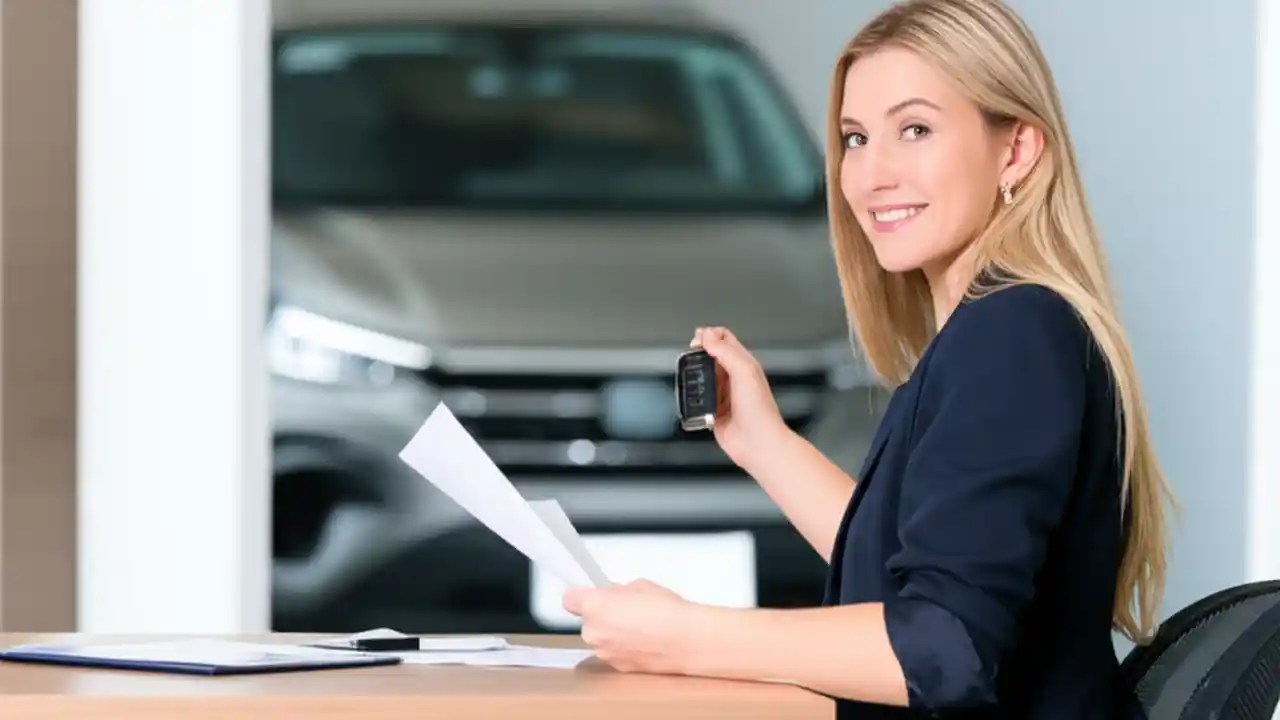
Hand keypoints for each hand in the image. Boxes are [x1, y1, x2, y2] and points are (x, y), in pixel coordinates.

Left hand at [563, 579, 698, 674]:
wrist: (686, 640)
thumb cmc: (666, 610)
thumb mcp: (639, 585)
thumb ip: (618, 592)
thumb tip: (614, 598)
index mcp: (594, 606)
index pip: (569, 599)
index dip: (581, 596)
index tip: (591, 594)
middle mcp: (593, 632)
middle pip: (587, 620)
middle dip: (602, 614)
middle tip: (625, 608)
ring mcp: (604, 652)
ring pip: (600, 638)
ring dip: (612, 632)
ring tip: (639, 626)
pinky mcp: (617, 667)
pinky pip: (613, 652)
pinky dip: (623, 647)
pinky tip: (644, 641)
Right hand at [690, 326, 791, 471]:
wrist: (757, 442)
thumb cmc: (759, 410)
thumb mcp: (743, 371)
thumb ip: (724, 351)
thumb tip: (707, 335)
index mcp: (744, 363)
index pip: (724, 338)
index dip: (709, 335)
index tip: (697, 342)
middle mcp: (734, 377)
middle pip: (711, 356)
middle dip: (698, 354)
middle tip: (692, 358)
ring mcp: (723, 394)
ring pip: (703, 377)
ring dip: (695, 376)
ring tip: (693, 378)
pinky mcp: (714, 411)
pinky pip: (698, 399)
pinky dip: (693, 397)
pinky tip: (696, 398)